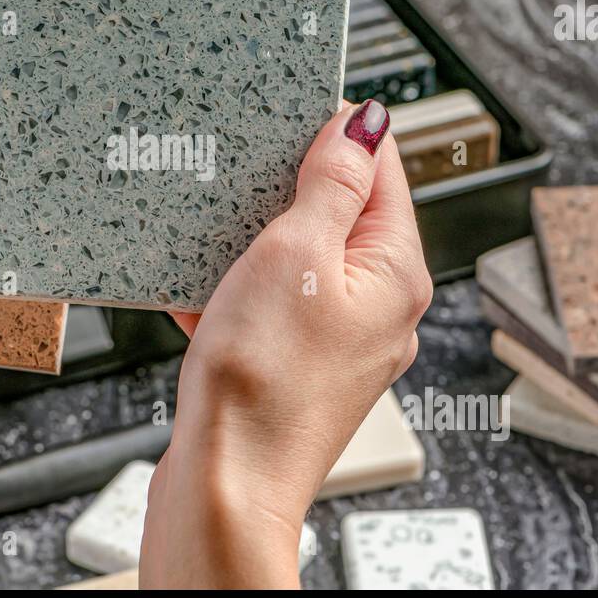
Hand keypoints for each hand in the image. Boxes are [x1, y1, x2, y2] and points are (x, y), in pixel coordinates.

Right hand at [140, 100, 430, 587]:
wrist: (225, 485)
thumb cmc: (264, 382)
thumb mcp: (295, 254)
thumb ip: (332, 184)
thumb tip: (368, 124)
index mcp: (396, 273)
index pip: (383, 171)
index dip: (338, 134)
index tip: (291, 112)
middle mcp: (379, 307)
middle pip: (339, 214)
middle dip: (285, 190)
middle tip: (240, 174)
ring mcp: (337, 340)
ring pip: (297, 260)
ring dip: (252, 242)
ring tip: (214, 240)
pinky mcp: (295, 366)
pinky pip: (269, 305)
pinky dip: (235, 292)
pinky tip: (201, 295)